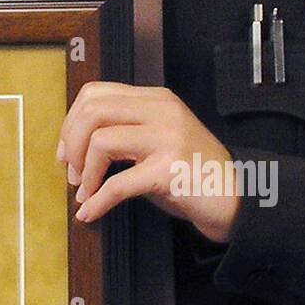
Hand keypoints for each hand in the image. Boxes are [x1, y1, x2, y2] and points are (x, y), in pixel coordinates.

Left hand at [57, 81, 239, 242]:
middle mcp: (162, 111)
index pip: (96, 93)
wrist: (237, 197)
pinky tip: (91, 212)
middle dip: (72, 144)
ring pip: (101, 142)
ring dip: (84, 173)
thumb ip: (125, 129)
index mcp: (155, 98)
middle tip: (72, 171)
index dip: (71, 121)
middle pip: (93, 111)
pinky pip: (118, 184)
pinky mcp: (170, 169)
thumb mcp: (158, 137)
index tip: (66, 149)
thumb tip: (74, 143)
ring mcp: (167, 138)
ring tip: (85, 191)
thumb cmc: (192, 171)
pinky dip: (97, 201)